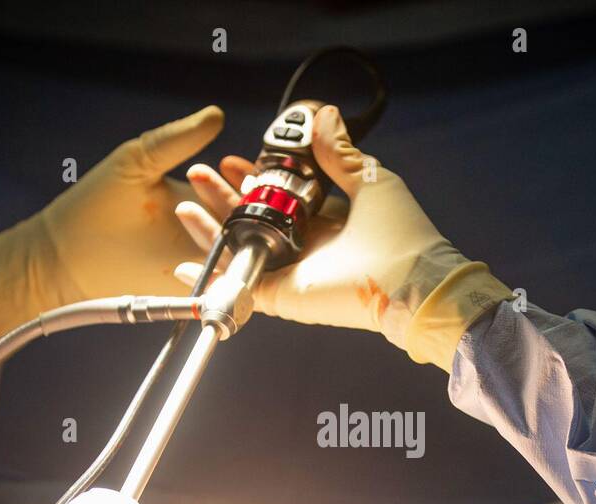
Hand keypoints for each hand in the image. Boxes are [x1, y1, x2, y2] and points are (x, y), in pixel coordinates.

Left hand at [0, 106, 224, 378]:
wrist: (65, 255)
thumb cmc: (93, 205)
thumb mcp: (139, 160)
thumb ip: (178, 139)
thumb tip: (216, 115)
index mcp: (200, 198)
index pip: (240, 188)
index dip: (251, 180)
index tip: (242, 169)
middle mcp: (207, 231)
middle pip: (249, 223)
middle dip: (247, 209)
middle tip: (233, 197)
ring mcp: (203, 262)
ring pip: (242, 256)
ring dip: (237, 243)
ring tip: (204, 223)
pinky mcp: (194, 290)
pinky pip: (223, 288)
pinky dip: (228, 281)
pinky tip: (212, 264)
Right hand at [173, 105, 512, 369]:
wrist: (410, 279)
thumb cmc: (400, 233)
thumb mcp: (368, 179)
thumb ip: (339, 153)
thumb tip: (322, 115)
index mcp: (327, 221)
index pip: (280, 198)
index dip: (254, 178)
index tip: (233, 160)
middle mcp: (306, 247)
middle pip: (254, 220)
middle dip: (224, 197)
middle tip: (200, 175)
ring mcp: (291, 273)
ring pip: (241, 248)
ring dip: (211, 228)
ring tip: (185, 204)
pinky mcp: (282, 296)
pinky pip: (240, 286)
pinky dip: (212, 275)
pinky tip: (185, 262)